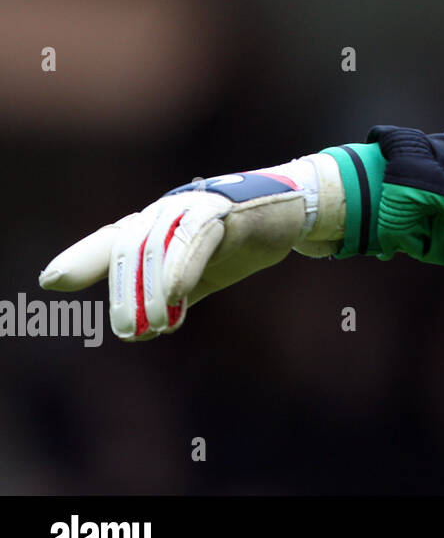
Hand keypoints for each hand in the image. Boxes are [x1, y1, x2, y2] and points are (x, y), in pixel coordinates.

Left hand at [39, 154, 344, 340]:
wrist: (296, 208)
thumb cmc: (245, 239)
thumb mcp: (203, 272)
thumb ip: (174, 294)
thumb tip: (145, 329)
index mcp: (159, 224)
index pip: (114, 241)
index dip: (83, 258)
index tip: (53, 281)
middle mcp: (168, 210)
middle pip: (129, 248)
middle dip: (124, 292)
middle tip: (128, 332)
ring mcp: (194, 206)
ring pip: (155, 244)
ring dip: (148, 290)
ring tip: (149, 328)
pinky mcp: (223, 209)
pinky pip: (194, 237)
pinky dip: (180, 268)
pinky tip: (174, 298)